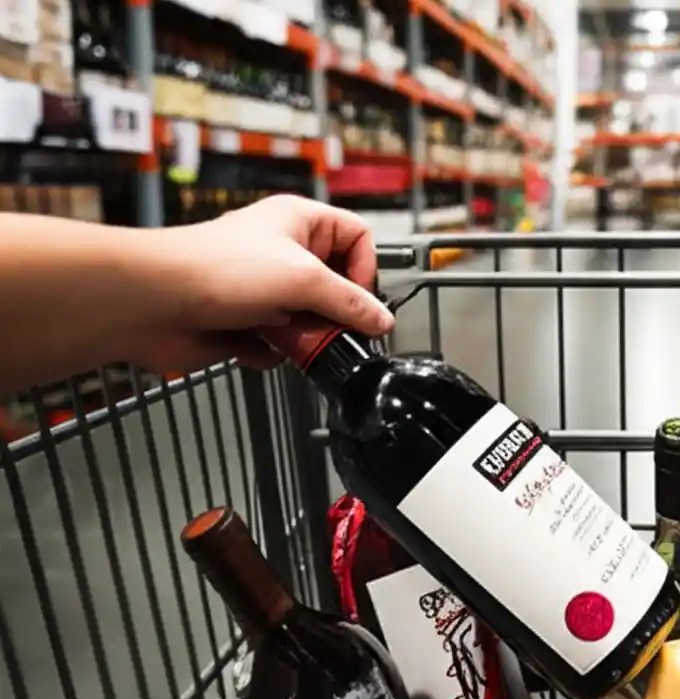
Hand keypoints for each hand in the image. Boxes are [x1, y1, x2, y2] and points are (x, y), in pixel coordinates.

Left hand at [131, 195, 394, 372]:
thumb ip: (350, 303)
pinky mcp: (244, 322)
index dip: (365, 269)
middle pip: (335, 285)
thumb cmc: (217, 268)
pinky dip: (274, 352)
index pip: (356, 238)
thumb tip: (383, 321)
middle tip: (333, 329)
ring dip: (305, 336)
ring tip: (291, 340)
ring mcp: (263, 289)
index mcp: (300, 222)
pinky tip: (256, 346)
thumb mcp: (303, 279)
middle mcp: (283, 252)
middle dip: (333, 312)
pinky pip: (279, 344)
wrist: (151, 301)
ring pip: (309, 319)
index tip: (358, 299)